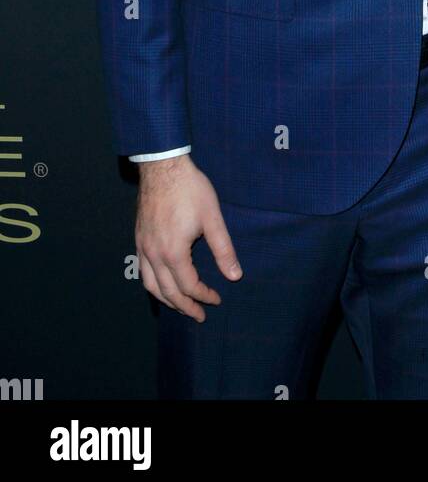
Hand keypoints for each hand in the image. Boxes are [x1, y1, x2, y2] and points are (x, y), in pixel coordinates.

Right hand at [135, 155, 242, 321]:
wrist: (163, 166)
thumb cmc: (190, 189)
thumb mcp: (213, 218)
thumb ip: (223, 249)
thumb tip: (235, 275)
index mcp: (173, 252)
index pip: (188, 286)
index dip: (204, 296)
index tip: (217, 299)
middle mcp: (154, 254)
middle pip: (167, 292)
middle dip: (185, 306)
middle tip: (200, 315)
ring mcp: (143, 247)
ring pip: (150, 285)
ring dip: (166, 300)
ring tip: (181, 306)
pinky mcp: (138, 238)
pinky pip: (142, 271)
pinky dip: (153, 284)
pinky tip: (162, 283)